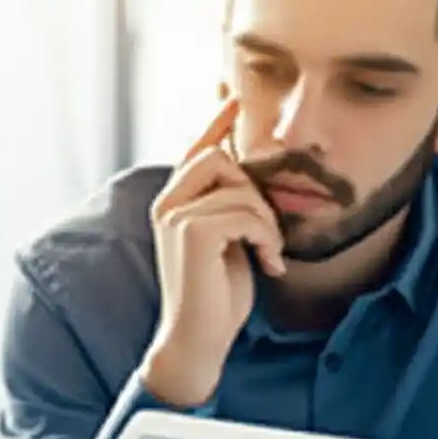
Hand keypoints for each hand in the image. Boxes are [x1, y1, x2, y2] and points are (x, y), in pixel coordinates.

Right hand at [141, 97, 285, 406]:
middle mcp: (167, 203)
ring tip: (269, 254)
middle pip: (221, 158)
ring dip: (267, 221)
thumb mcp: (229, 243)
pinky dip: (267, 238)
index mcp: (174, 203)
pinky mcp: (191, 230)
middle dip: (256, 193)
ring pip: (239, 187)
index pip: (195, 150)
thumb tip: (254, 180)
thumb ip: (232, 209)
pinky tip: (269, 265)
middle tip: (270, 235)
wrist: (198, 342)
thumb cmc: (217, 299)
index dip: (215, 121)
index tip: (232, 95)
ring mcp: (175, 215)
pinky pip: (246, 212)